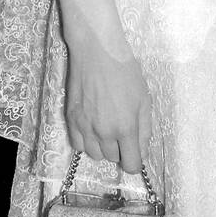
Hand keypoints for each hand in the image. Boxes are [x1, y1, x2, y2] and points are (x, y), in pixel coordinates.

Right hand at [65, 35, 152, 173]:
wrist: (96, 52)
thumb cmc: (125, 72)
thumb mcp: (144, 99)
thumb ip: (145, 128)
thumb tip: (142, 150)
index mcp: (125, 127)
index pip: (131, 164)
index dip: (136, 162)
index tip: (136, 154)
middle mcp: (103, 132)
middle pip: (113, 159)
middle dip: (121, 150)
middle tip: (123, 130)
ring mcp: (85, 128)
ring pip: (95, 155)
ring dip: (104, 147)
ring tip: (108, 128)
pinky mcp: (71, 120)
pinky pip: (78, 146)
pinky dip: (87, 142)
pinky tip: (93, 128)